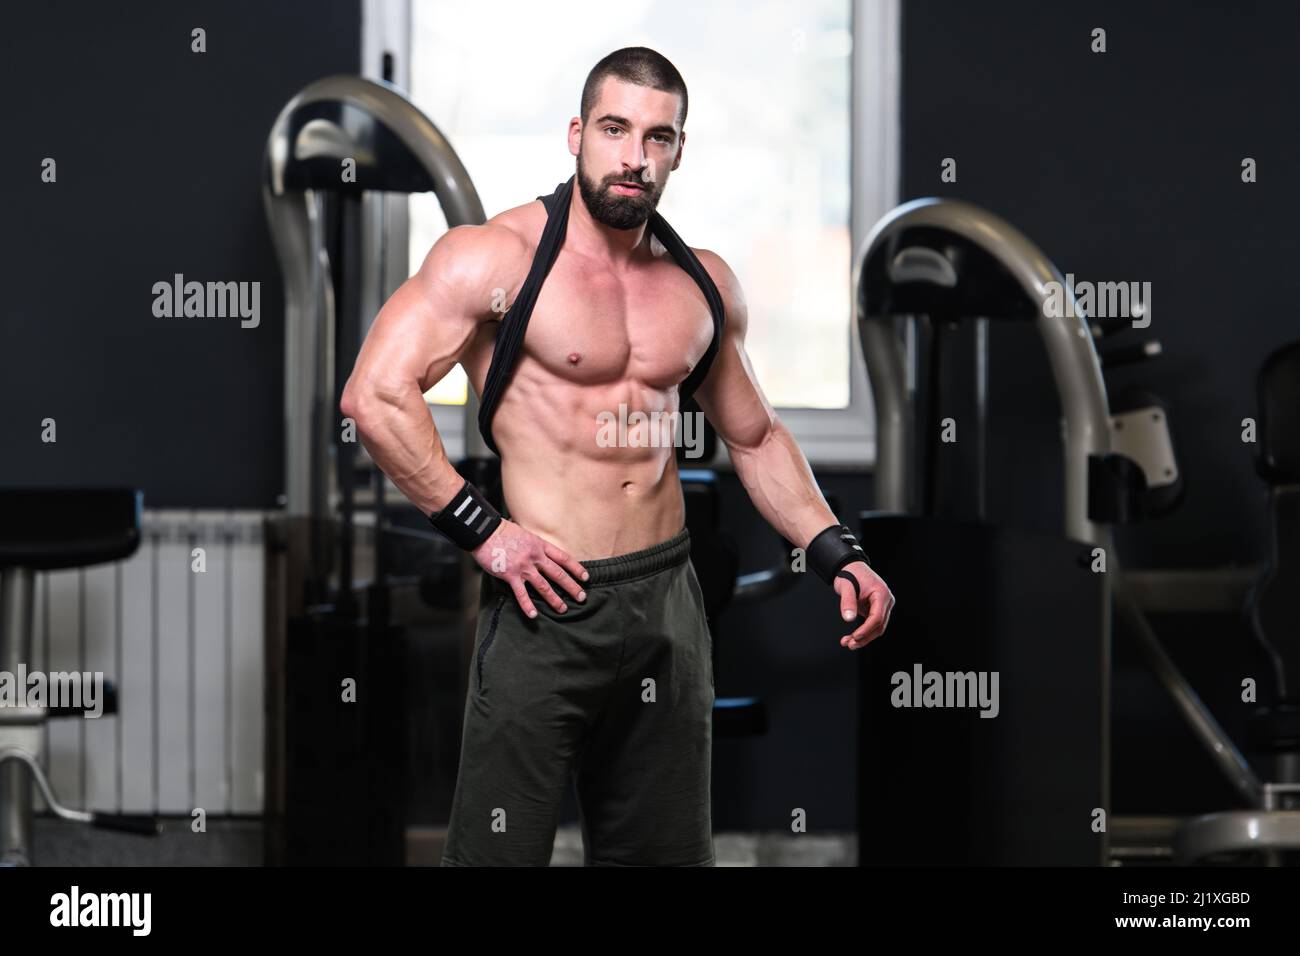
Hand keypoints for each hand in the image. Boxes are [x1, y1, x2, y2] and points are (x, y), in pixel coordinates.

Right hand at [472, 519, 588, 618]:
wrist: (485, 531)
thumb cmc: (503, 531)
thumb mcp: (525, 534)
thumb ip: (535, 545)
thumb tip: (541, 552)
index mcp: (540, 545)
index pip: (563, 558)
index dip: (576, 568)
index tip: (585, 577)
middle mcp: (535, 557)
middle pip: (558, 574)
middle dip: (572, 587)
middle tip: (582, 597)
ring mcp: (523, 567)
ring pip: (543, 586)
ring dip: (555, 599)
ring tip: (563, 609)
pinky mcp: (510, 575)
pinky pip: (521, 593)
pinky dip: (527, 605)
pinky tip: (534, 615)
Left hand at [833, 561, 893, 649]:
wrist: (850, 566)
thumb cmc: (849, 573)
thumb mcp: (845, 586)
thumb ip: (847, 602)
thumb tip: (848, 618)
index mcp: (881, 593)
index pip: (877, 617)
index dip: (866, 629)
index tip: (855, 637)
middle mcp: (886, 600)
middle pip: (879, 625)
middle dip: (865, 637)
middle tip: (850, 644)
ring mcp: (883, 605)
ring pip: (877, 627)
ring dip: (863, 637)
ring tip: (848, 643)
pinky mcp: (877, 609)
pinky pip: (872, 624)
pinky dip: (863, 631)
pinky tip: (851, 637)